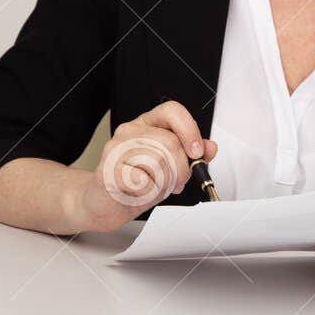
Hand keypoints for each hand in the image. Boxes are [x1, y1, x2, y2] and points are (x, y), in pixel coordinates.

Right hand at [77, 101, 217, 231]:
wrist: (104, 203)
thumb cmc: (136, 182)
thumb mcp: (170, 167)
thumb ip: (190, 155)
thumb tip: (210, 147)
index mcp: (147, 124)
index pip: (172, 110)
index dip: (189, 130)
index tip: (197, 152)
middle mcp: (130, 131)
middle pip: (170, 142)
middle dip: (181, 169)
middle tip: (175, 182)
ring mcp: (116, 148)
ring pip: (158, 162)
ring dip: (163, 183)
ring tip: (153, 187)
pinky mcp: (108, 170)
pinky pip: (142, 182)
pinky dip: (147, 193)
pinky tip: (137, 192)